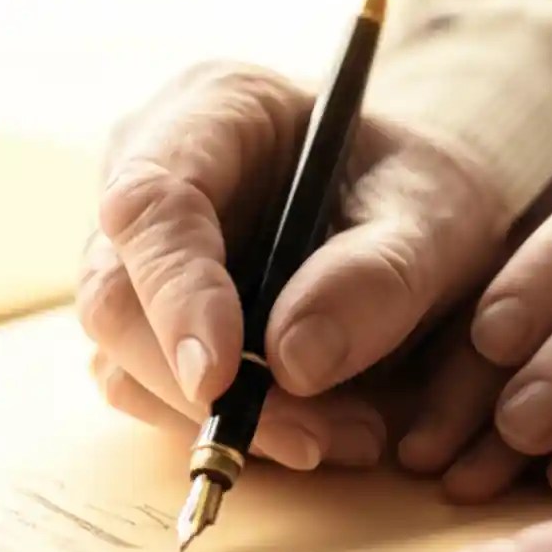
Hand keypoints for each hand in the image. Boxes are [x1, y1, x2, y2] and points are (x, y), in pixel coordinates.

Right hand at [77, 61, 509, 468]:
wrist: (421, 217)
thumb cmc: (423, 194)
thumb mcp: (435, 216)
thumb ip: (378, 277)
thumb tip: (293, 366)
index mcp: (213, 111)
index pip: (151, 202)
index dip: (177, 294)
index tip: (223, 378)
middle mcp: (152, 176)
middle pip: (115, 295)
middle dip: (202, 387)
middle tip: (312, 440)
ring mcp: (141, 255)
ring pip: (125, 361)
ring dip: (223, 423)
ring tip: (348, 436)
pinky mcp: (154, 322)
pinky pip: (157, 394)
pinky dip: (230, 431)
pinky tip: (317, 432)